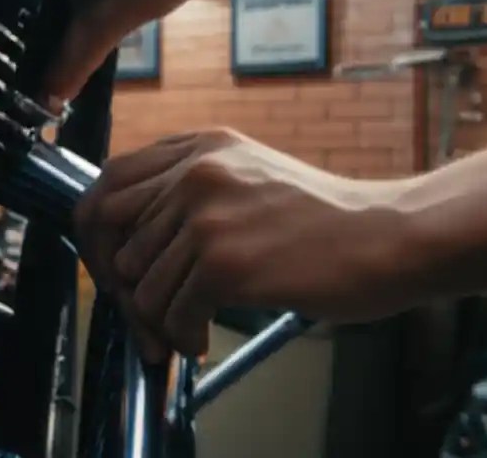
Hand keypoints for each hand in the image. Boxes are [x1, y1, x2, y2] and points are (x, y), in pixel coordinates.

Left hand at [74, 129, 415, 360]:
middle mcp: (193, 172)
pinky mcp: (223, 263)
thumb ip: (188, 189)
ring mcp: (206, 216)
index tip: (117, 273)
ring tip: (187, 329)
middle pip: (114, 241)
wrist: (387, 237)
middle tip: (150, 316)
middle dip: (126, 289)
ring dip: (158, 319)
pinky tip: (203, 338)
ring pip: (140, 284)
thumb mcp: (247, 173)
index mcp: (197, 147)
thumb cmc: (323, 219)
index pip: (107, 187)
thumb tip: (126, 240)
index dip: (99, 238)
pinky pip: (170, 314)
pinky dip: (182, 336)